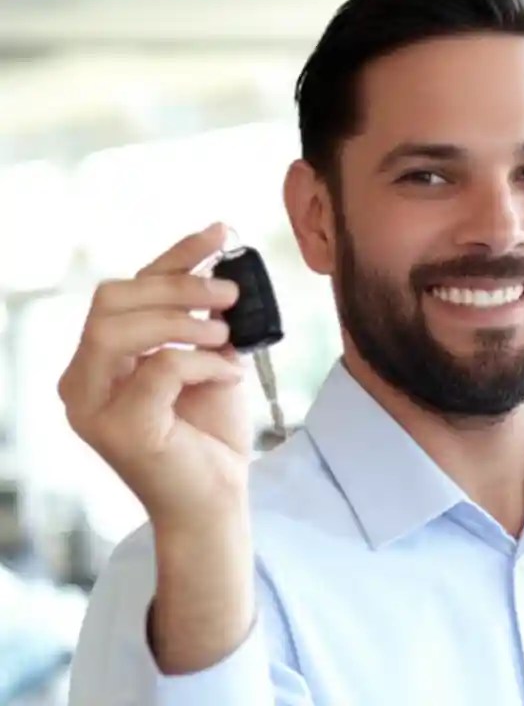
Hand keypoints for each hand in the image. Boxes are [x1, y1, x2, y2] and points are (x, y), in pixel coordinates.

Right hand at [58, 223, 251, 532]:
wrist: (217, 500)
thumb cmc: (209, 434)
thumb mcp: (207, 361)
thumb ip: (198, 321)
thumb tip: (221, 269)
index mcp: (98, 360)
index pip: (125, 290)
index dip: (173, 256)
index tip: (220, 233)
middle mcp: (83, 380)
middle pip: (111, 301)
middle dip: (176, 286)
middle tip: (229, 294)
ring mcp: (93, 407)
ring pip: (119, 328)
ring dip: (183, 320)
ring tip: (226, 334)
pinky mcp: (120, 428)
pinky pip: (158, 368)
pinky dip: (202, 362)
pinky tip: (228, 376)